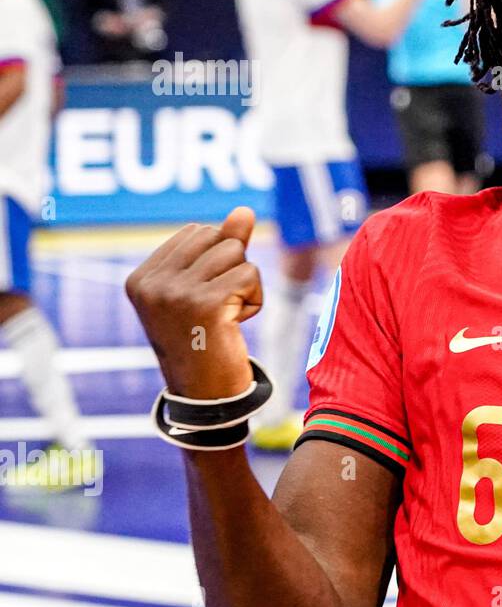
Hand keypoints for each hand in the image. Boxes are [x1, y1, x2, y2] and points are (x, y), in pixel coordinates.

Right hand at [125, 207, 262, 399]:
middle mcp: (151, 283)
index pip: (198, 232)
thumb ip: (224, 246)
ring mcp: (175, 292)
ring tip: (225, 316)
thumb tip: (244, 211)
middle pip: (219, 238)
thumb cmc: (206, 339)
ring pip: (237, 254)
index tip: (203, 300)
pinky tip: (234, 324)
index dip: (217, 261)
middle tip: (217, 309)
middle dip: (232, 268)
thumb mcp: (206, 288)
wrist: (207, 395)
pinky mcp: (205, 302)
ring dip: (245, 285)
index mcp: (141, 277)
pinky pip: (250, 275)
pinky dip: (254, 300)